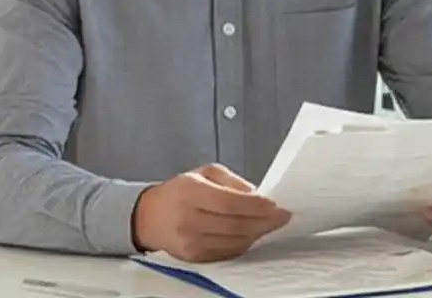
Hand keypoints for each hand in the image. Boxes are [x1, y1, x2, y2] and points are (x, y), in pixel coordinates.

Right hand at [131, 163, 289, 261]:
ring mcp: (190, 242)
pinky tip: (253, 234)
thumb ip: (232, 181)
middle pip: (236, 225)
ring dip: (258, 233)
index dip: (257, 206)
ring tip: (271, 224)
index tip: (276, 205)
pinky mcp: (194, 257)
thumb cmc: (179, 192)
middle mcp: (188, 219)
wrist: (149, 218)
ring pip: (234, 241)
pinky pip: (227, 252)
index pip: (230, 203)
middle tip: (282, 216)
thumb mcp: (204, 173)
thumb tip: (258, 194)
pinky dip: (244, 243)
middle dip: (264, 221)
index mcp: (190, 192)